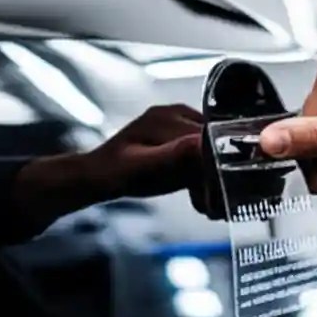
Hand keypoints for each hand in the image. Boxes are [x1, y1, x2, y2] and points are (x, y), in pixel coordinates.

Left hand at [15, 105, 204, 226]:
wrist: (95, 177)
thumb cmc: (115, 174)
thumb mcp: (144, 168)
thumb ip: (174, 156)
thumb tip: (206, 144)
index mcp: (168, 116)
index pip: (211, 134)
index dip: (221, 161)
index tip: (221, 188)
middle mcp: (175, 114)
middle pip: (212, 141)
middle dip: (215, 171)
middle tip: (211, 202)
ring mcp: (175, 125)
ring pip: (209, 149)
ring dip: (210, 175)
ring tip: (203, 200)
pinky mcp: (175, 138)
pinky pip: (200, 153)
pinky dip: (201, 174)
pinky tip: (195, 192)